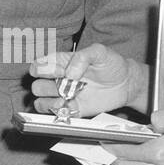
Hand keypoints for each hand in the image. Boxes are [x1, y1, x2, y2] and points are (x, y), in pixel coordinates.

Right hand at [29, 44, 145, 117]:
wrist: (126, 83)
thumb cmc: (112, 64)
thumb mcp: (99, 52)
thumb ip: (82, 56)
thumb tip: (69, 73)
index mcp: (62, 62)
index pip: (40, 65)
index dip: (42, 68)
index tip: (57, 70)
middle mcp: (60, 79)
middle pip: (37, 85)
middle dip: (46, 86)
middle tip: (64, 84)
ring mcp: (65, 95)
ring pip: (41, 101)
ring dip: (48, 101)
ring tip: (64, 97)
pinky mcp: (73, 109)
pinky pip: (56, 113)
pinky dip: (57, 112)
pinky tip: (68, 106)